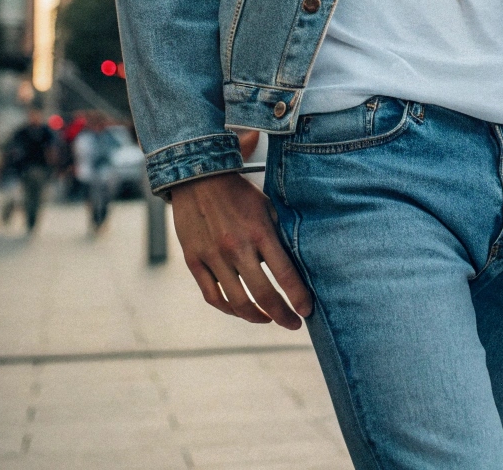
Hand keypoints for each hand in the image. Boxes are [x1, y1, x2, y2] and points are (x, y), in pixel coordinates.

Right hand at [169, 173, 312, 329]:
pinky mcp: (194, 261)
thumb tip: (300, 264)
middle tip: (293, 325)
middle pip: (264, 295)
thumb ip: (280, 235)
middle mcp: (236, 247)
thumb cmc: (240, 193)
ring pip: (237, 302)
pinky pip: (213, 296)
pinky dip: (229, 309)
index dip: (299, 298)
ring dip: (257, 317)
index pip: (285, 274)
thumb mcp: (267, 207)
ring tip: (269, 320)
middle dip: (282, 315)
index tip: (308, 311)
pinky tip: (241, 311)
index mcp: (260, 232)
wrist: (198, 177)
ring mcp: (213, 256)